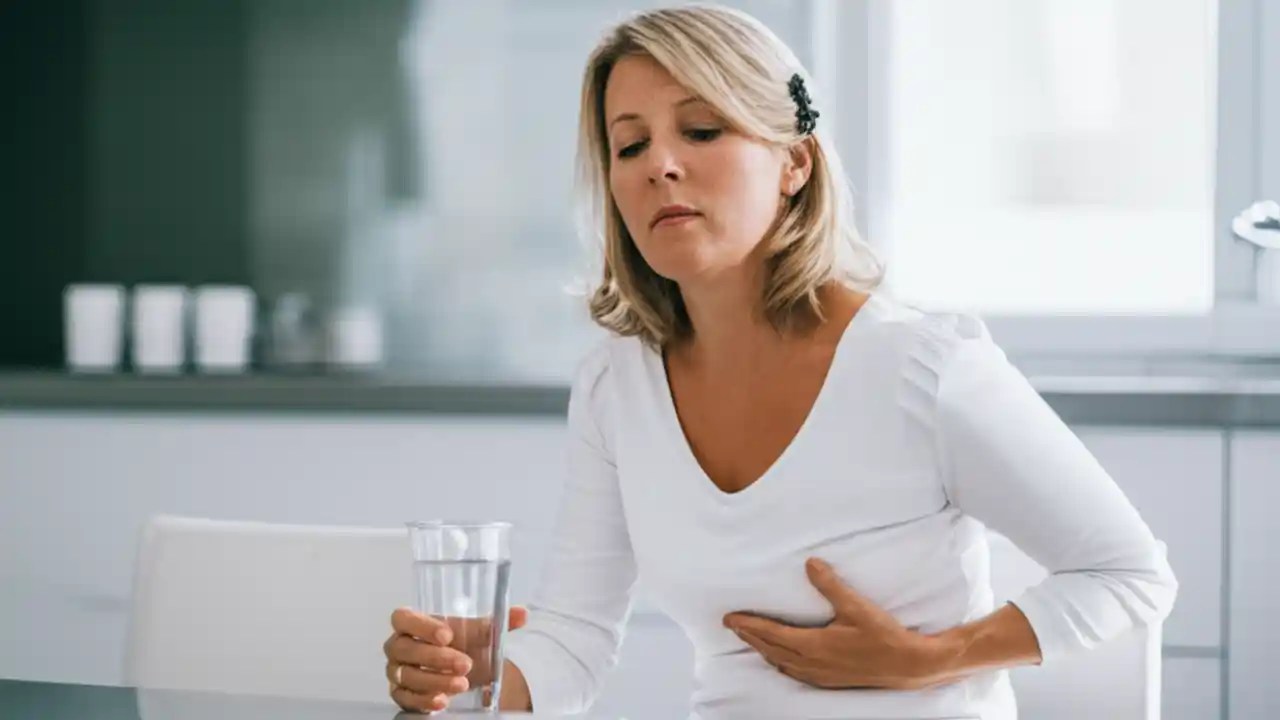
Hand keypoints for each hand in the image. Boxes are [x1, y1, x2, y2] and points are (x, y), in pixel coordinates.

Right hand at [385, 605, 528, 712]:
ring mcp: (397, 671)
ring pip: (407, 675)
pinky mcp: (401, 694)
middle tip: (465, 664)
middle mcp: (398, 645)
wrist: (462, 671)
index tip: (448, 635)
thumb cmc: (462, 644)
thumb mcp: (479, 633)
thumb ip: (497, 622)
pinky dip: (424, 701)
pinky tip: (443, 701)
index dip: (421, 626)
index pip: (402, 618)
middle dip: (436, 658)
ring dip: (435, 681)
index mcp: (411, 623)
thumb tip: (522, 614)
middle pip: (405, 649)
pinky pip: (405, 698)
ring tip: (462, 684)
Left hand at [723, 558, 949, 690]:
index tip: (730, 619)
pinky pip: (794, 673)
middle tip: (732, 626)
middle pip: (770, 650)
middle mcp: (811, 663)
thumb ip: (830, 584)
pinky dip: (780, 663)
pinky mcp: (829, 680)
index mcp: (813, 645)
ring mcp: (819, 674)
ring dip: (763, 650)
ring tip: (750, 639)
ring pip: (780, 663)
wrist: (907, 665)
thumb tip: (810, 563)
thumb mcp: (855, 606)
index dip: (748, 626)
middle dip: (749, 637)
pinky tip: (780, 660)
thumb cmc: (882, 636)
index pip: (771, 634)